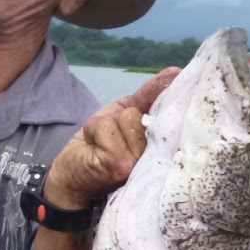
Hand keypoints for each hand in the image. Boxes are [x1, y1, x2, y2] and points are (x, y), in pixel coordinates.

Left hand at [45, 68, 180, 208]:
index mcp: (160, 144)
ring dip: (105, 124)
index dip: (168, 90)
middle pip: (142, 112)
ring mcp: (138, 161)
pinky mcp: (120, 163)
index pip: (170, 110)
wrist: (71, 176)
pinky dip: (94, 130)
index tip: (178, 73)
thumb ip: (147, 97)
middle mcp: (156, 157)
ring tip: (101, 141)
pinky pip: (107, 126)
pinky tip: (94, 146)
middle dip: (123, 114)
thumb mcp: (124, 114)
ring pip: (127, 117)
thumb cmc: (98, 144)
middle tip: (112, 132)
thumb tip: (174, 72)